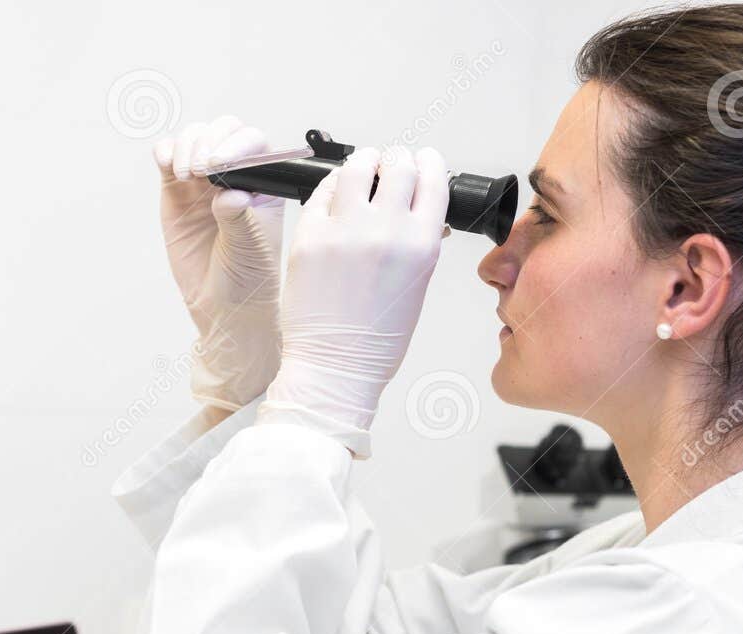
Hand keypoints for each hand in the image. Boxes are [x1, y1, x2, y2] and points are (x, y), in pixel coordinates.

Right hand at [155, 115, 284, 410]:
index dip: (235, 146)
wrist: (223, 306)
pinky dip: (164, 152)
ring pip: (193, 138)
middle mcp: (234, 175)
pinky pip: (168, 158)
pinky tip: (166, 166)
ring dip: (185, 146)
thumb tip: (231, 194)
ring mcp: (203, 181)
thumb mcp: (250, 250)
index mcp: (263, 183)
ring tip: (185, 175)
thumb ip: (240, 219)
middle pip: (222, 131)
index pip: (253, 145)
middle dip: (207, 142)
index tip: (220, 166)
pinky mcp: (176, 191)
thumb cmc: (248, 278)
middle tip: (200, 172)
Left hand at [256, 146, 448, 457]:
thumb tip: (420, 212)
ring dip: (364, 161)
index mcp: (420, 244)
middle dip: (397, 158)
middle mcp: (385, 230)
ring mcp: (344, 230)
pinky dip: (332, 185)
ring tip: (362, 167)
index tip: (423, 160)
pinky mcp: (310, 236)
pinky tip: (336, 192)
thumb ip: (419, 243)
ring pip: (356, 166)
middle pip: (397, 163)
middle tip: (391, 162)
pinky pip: (322, 192)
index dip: (428, 162)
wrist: (336, 366)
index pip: (432, 179)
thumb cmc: (377, 339)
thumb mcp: (416, 287)